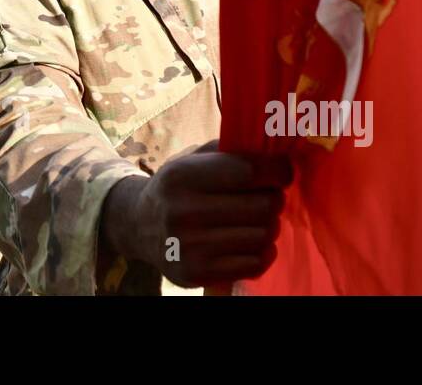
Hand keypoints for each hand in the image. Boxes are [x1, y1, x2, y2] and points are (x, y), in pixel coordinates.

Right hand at [101, 141, 291, 287]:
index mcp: (182, 176)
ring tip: (256, 220)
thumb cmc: (178, 187)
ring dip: (269, 226)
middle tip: (268, 197)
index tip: (282, 172)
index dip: (276, 170)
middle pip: (263, 205)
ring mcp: (190, 246)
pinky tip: (249, 242)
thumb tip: (273, 147)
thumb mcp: (191, 159)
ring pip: (263, 235)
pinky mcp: (198, 273)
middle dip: (274, 199)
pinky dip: (262, 252)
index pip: (249, 171)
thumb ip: (228, 151)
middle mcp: (183, 211)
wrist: (139, 226)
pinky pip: (256, 263)